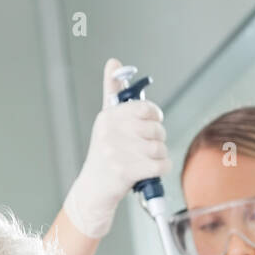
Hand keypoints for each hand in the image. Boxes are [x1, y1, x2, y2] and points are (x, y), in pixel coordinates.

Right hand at [62, 58, 171, 238]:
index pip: (146, 109)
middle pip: (156, 129)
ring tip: (148, 161)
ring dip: (160, 157)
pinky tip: (152, 172)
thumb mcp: (107, 124)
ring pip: (159, 148)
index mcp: (108, 117)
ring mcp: (116, 152)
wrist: (92, 192)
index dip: (155, 117)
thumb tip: (114, 61)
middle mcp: (110, 132)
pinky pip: (160, 165)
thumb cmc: (104, 157)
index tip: (152, 124)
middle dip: (158, 140)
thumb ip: (113, 93)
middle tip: (147, 149)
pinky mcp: (124, 172)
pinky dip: (161, 170)